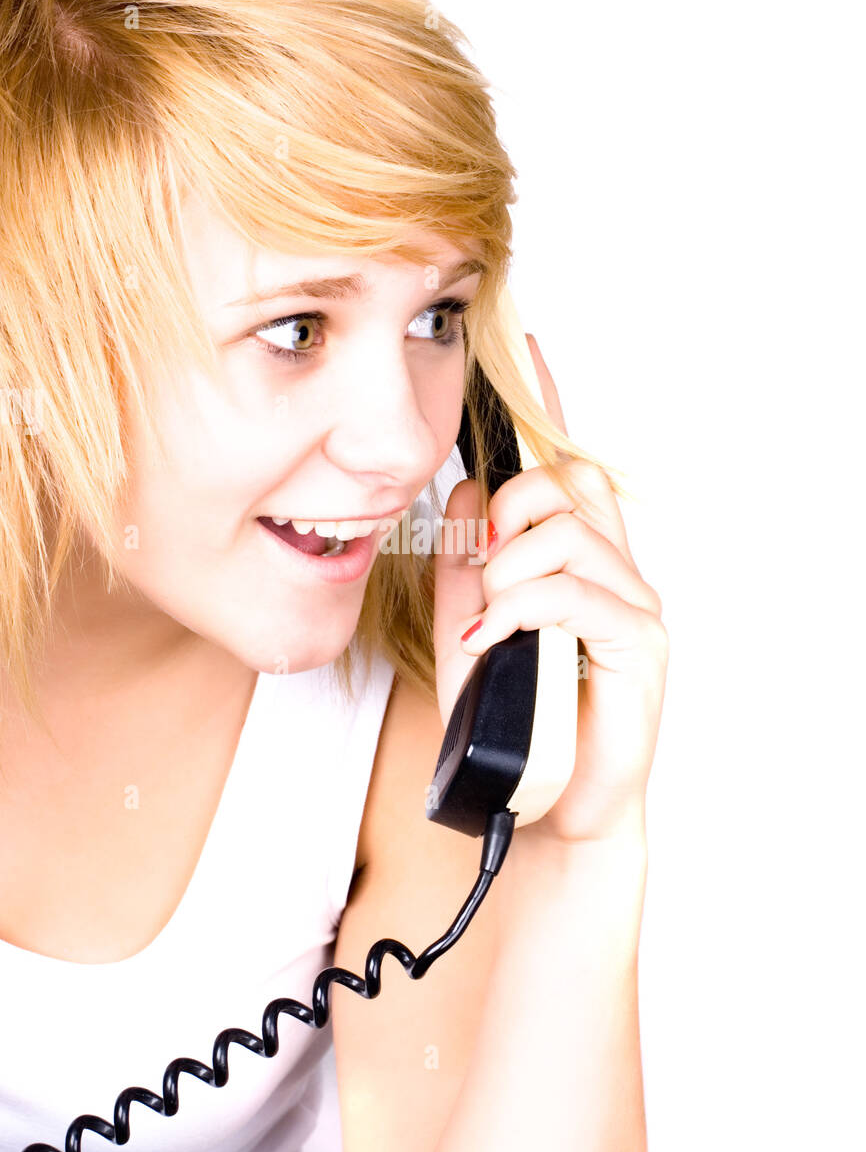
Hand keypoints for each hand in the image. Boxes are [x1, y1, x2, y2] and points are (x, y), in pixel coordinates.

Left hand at [433, 335, 667, 845]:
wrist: (546, 805)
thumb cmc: (513, 718)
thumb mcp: (468, 629)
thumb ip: (465, 565)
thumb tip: (468, 497)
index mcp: (578, 559)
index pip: (567, 465)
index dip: (550, 403)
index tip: (529, 346)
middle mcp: (615, 570)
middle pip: (564, 482)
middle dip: (507, 513)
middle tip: (484, 576)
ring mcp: (634, 604)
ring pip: (564, 532)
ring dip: (507, 573)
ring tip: (493, 628)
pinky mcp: (640, 644)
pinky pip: (575, 591)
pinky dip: (524, 609)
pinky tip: (501, 642)